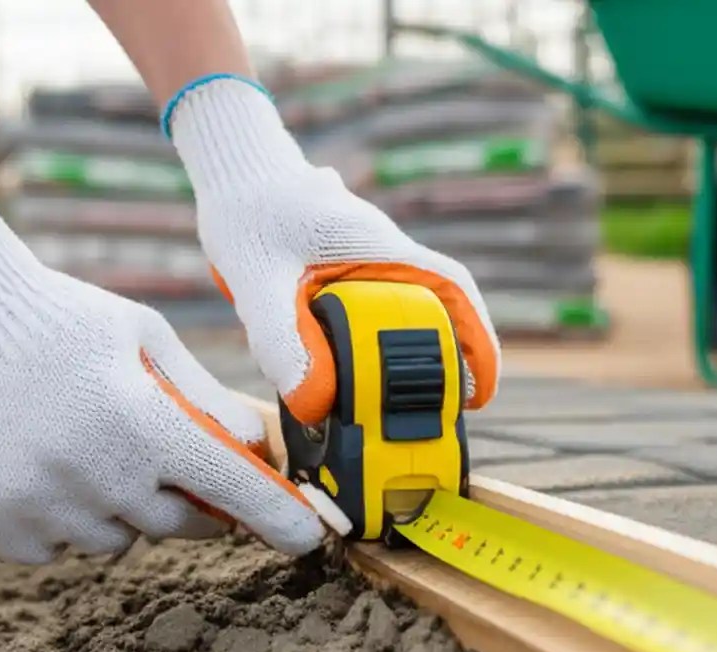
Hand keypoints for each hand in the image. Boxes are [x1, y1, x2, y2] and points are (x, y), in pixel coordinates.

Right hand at [0, 198, 323, 561]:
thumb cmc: (61, 321)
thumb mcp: (145, 337)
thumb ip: (204, 396)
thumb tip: (256, 450)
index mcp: (141, 420)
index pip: (230, 488)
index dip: (276, 518)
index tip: (309, 540)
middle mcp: (94, 473)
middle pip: (178, 521)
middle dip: (188, 498)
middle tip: (162, 455)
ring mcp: (38, 505)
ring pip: (115, 539)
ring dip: (119, 507)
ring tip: (83, 443)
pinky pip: (56, 549)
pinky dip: (62, 519)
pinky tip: (40, 463)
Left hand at [169, 76, 500, 424]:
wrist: (233, 169)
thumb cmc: (248, 209)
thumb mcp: (258, 281)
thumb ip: (281, 340)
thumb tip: (314, 404)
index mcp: (380, 248)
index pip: (452, 290)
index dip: (477, 340)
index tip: (483, 388)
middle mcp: (381, 255)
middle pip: (434, 311)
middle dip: (441, 363)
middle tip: (433, 416)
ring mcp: (361, 263)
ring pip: (396, 316)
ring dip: (397, 359)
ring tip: (380, 409)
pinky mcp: (338, 273)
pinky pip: (364, 314)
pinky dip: (362, 349)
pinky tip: (332, 377)